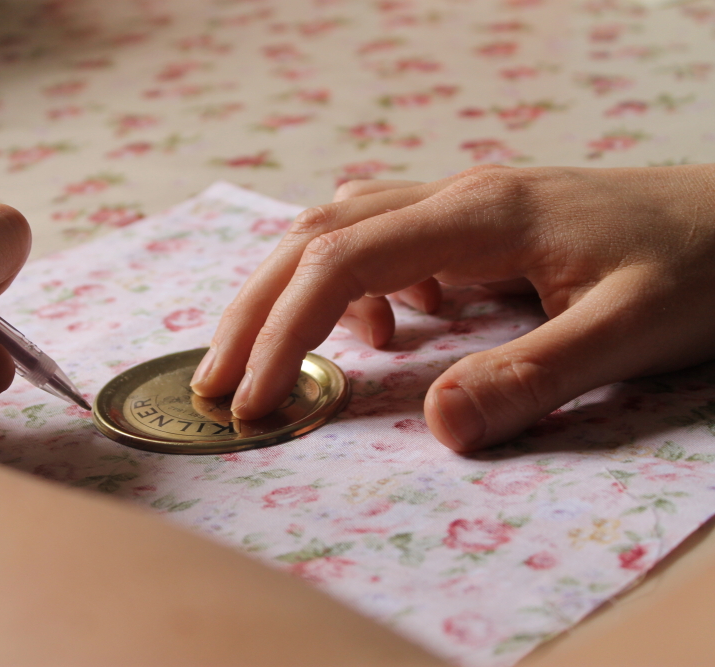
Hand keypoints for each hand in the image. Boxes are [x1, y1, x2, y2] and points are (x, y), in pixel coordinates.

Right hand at [190, 164, 714, 451]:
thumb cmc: (702, 267)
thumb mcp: (631, 332)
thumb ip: (530, 377)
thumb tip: (435, 428)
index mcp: (481, 214)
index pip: (343, 262)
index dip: (284, 332)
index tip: (252, 399)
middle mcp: (456, 196)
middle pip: (318, 234)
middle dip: (258, 309)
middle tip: (218, 382)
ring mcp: (464, 204)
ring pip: (339, 229)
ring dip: (290, 290)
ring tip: (270, 360)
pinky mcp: (476, 223)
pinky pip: (383, 240)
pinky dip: (353, 286)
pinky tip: (381, 329)